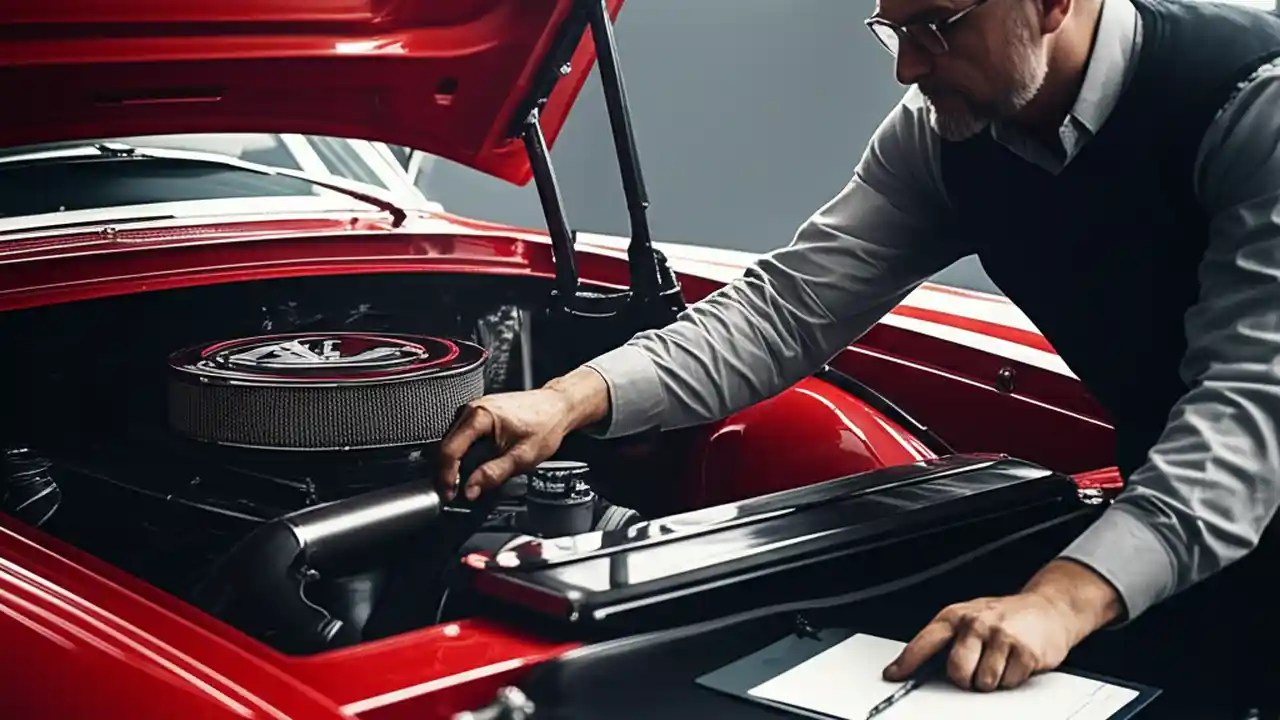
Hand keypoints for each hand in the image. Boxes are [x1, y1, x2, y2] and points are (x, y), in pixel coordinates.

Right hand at [436, 367, 609, 500]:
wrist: (557, 407)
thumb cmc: (545, 425)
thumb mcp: (522, 457)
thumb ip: (493, 474)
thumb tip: (471, 490)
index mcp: (479, 416)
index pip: (450, 449)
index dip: (446, 476)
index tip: (449, 494)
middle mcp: (471, 409)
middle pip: (445, 446)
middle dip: (446, 473)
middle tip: (453, 494)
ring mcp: (473, 410)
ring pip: (451, 442)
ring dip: (452, 464)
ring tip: (460, 484)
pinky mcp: (477, 414)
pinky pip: (460, 437)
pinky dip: (461, 454)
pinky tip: (469, 467)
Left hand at [883, 559, 1122, 690]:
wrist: (1049, 608)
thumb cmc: (1004, 617)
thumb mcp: (970, 618)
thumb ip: (948, 639)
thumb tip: (920, 668)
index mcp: (955, 616)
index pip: (924, 642)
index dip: (907, 662)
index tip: (893, 675)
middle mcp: (975, 623)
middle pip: (956, 671)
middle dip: (965, 679)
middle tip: (976, 669)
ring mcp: (1000, 636)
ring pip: (984, 683)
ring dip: (992, 680)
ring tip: (1000, 660)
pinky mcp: (1024, 652)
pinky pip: (1008, 683)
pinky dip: (1012, 679)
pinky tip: (1016, 661)